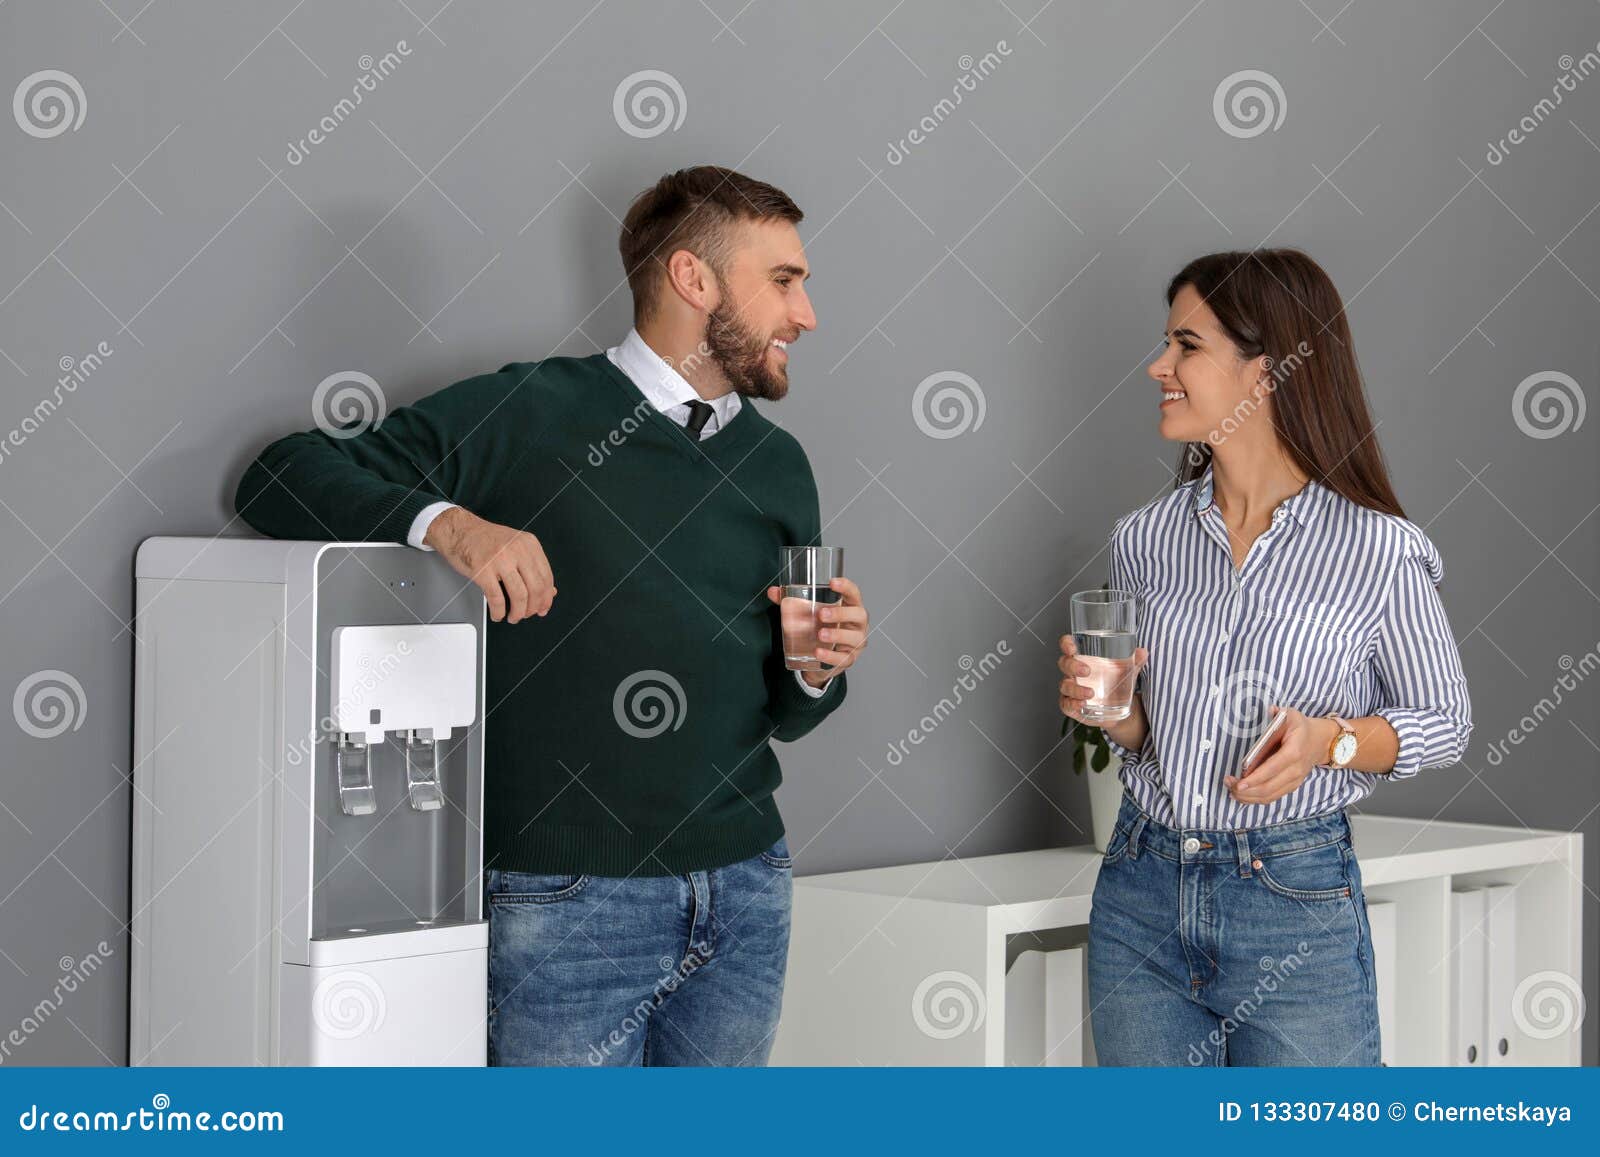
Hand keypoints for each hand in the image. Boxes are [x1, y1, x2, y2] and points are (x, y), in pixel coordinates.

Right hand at [425, 507, 555, 623]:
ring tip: (514, 617)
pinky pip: (496, 599)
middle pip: (536, 588)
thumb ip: (532, 568)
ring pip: (520, 596)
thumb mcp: (516, 546)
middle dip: (534, 608)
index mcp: (528, 544)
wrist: (459, 530)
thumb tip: (550, 592)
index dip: (547, 597)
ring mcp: (500, 560)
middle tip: (528, 614)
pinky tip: (498, 614)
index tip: (543, 607)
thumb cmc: (485, 539)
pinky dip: (499, 612)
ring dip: (518, 613)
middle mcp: (517, 550)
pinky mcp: (483, 571)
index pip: (546, 577)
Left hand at [766, 577, 868, 686]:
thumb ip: (792, 602)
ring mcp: (856, 642)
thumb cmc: (822, 627)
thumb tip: (773, 592)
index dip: (846, 587)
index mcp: (850, 607)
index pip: (854, 593)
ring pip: (854, 638)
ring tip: (820, 634)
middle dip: (841, 613)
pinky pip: (843, 658)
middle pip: (858, 614)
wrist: (823, 656)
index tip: (832, 583)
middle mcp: (857, 624)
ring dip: (837, 635)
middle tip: (821, 614)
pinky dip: (831, 656)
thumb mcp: (810, 614)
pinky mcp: (848, 659)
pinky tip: (818, 652)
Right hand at [1058, 634, 1145, 726]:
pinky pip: (1066, 704)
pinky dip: (1073, 704)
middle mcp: (1074, 673)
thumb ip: (1134, 661)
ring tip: (1091, 693)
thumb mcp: (1126, 671)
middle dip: (1072, 666)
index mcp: (1083, 658)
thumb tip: (1143, 652)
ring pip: (1065, 686)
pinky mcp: (1071, 705)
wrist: (1119, 708)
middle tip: (1087, 670)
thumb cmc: (1116, 683)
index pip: (1068, 646)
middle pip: (1064, 664)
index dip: (1066, 644)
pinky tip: (1083, 704)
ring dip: (1076, 689)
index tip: (1072, 647)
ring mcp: (1071, 689)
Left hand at [1223, 706, 1332, 805]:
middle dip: (1246, 790)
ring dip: (1249, 797)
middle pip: (1269, 787)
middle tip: (1228, 784)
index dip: (1255, 778)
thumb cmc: (1300, 727)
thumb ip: (1279, 713)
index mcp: (1293, 752)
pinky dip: (1256, 798)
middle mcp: (1295, 770)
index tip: (1239, 783)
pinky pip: (1273, 797)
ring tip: (1231, 790)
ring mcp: (1294, 780)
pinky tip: (1242, 795)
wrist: (1320, 741)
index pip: (1272, 769)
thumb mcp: (1292, 715)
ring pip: (1270, 796)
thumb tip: (1270, 711)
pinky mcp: (1291, 786)